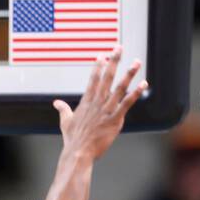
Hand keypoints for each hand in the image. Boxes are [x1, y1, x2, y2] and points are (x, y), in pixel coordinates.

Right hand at [56, 47, 147, 161]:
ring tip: (136, 62)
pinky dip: (136, 94)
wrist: (79, 152)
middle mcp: (97, 102)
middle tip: (119, 47)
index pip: (94, 79)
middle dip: (114, 61)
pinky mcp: (115, 120)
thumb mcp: (65, 121)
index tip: (103, 54)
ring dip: (129, 74)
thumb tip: (56, 102)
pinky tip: (144, 84)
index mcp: (87, 101)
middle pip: (107, 77)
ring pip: (120, 88)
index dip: (99, 66)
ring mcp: (107, 110)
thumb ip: (63, 109)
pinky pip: (127, 103)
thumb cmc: (73, 138)